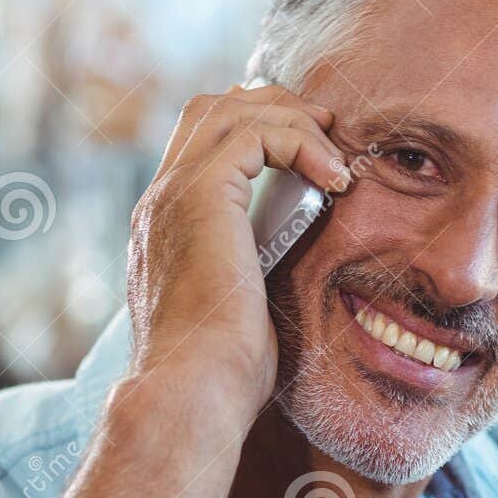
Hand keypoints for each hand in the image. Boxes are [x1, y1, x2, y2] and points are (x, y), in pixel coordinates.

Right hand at [124, 84, 346, 420]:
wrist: (193, 390)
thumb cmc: (222, 374)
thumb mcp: (239, 309)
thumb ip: (251, 273)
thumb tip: (285, 268)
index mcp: (163, 226)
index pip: (199, 146)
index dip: (254, 129)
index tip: (308, 149)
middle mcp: (159, 202)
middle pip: (209, 109)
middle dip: (273, 107)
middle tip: (327, 129)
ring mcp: (173, 195)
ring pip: (230, 109)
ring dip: (293, 121)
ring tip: (338, 153)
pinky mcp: (202, 196)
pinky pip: (256, 134)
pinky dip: (302, 143)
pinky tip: (334, 178)